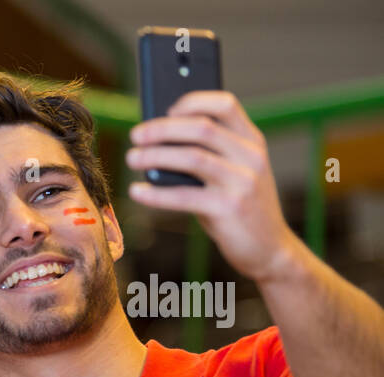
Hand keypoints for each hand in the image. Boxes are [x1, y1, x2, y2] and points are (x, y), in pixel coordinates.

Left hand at [126, 90, 300, 284]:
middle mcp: (251, 156)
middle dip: (163, 129)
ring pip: (191, 157)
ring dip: (155, 156)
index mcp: (253, 141)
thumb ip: (210, 154)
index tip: (165, 109)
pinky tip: (137, 191)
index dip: (192, 102)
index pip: (225, 104)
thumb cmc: (241, 208)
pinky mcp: (229, 208)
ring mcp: (242, 182)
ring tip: (131, 158)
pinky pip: (183, 196)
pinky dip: (156, 193)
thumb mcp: (235, 173)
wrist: (271, 248)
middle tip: (135, 135)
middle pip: (201, 128)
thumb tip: (159, 139)